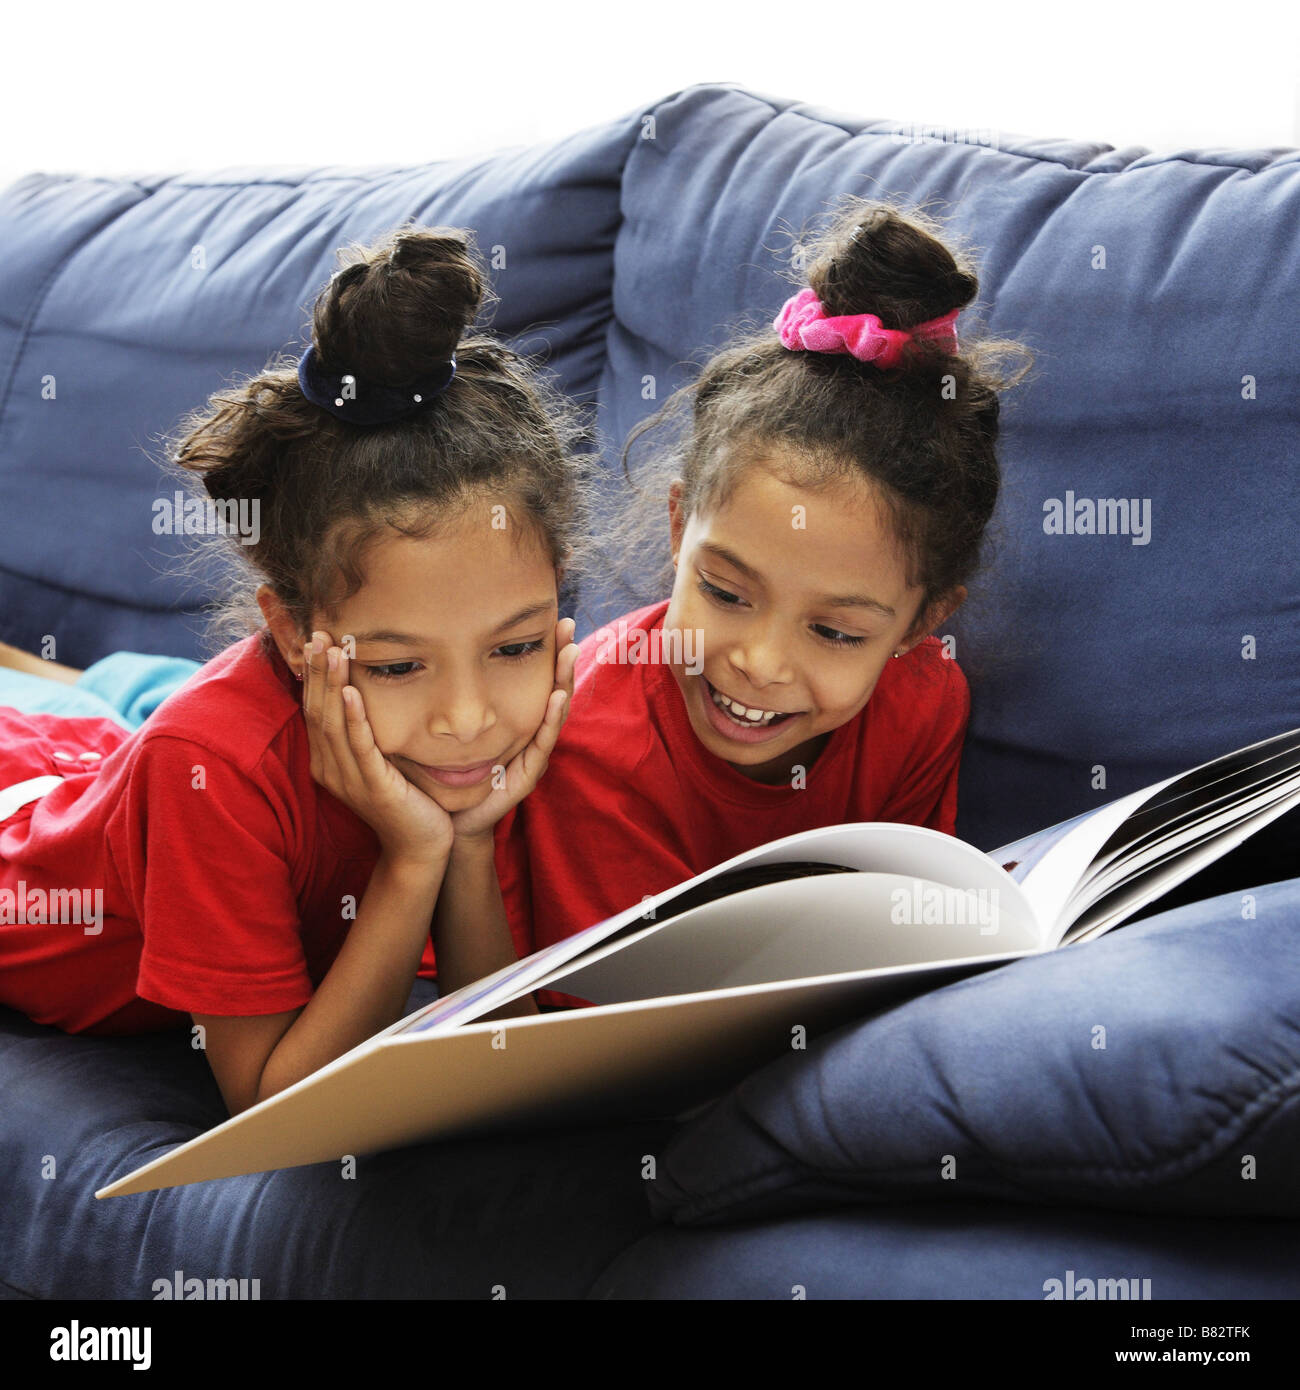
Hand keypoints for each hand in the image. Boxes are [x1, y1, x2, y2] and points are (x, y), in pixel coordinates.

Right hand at [302, 630, 453, 863]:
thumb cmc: (405, 800)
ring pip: (333, 723)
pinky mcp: (374, 787)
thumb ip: (367, 732)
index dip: (312, 673)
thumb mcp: (379, 761)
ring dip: (332, 684)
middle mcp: (330, 768)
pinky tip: (353, 692)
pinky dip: (355, 718)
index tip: (316, 638)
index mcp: (328, 760)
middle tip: (317, 632)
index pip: (314, 708)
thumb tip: (366, 691)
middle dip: (316, 670)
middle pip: (317, 709)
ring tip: (330, 650)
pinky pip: (361, 747)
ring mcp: (349, 779)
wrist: (420, 847)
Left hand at [448, 616, 577, 842]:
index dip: (545, 651)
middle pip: (553, 688)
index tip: (551, 618)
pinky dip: (551, 719)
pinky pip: (542, 743)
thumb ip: (445, 695)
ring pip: (555, 713)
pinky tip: (555, 698)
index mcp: (516, 721)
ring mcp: (532, 755)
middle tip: (567, 625)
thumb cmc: (447, 773)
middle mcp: (529, 735)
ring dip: (563, 682)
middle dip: (562, 657)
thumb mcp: (449, 726)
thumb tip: (427, 651)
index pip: (536, 678)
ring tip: (569, 653)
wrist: (449, 820)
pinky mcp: (527, 775)